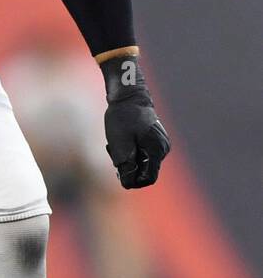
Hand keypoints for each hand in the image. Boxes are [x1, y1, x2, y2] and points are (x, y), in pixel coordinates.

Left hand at [101, 56, 169, 188]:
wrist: (128, 94)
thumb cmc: (123, 117)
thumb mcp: (120, 144)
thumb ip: (125, 166)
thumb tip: (128, 182)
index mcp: (157, 150)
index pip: (148, 178)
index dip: (132, 179)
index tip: (119, 170)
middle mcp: (163, 149)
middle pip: (145, 170)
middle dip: (128, 166)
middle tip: (114, 152)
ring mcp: (159, 143)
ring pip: (142, 162)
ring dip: (127, 158)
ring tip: (115, 144)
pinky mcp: (153, 138)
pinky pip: (142, 152)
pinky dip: (130, 151)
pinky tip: (121, 140)